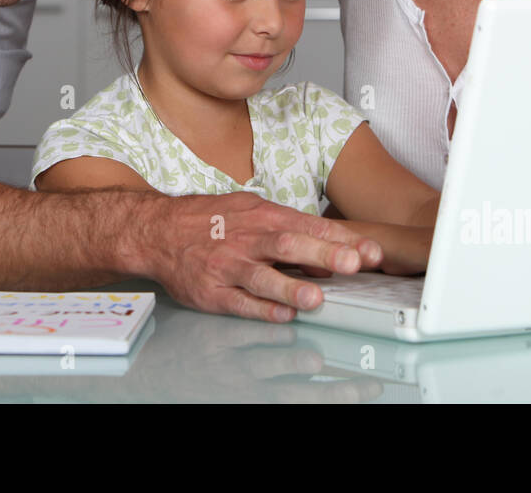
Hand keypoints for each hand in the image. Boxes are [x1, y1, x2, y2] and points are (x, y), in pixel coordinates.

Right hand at [133, 191, 383, 321]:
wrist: (159, 230)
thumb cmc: (213, 221)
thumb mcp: (253, 213)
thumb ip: (292, 234)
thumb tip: (331, 258)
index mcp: (263, 216)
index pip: (309, 227)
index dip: (342, 240)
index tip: (370, 251)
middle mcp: (247, 239)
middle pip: (288, 245)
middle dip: (323, 254)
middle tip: (353, 263)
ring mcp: (228, 266)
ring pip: (262, 276)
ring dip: (290, 288)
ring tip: (315, 299)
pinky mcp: (211, 291)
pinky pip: (237, 302)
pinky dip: (260, 309)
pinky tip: (282, 316)